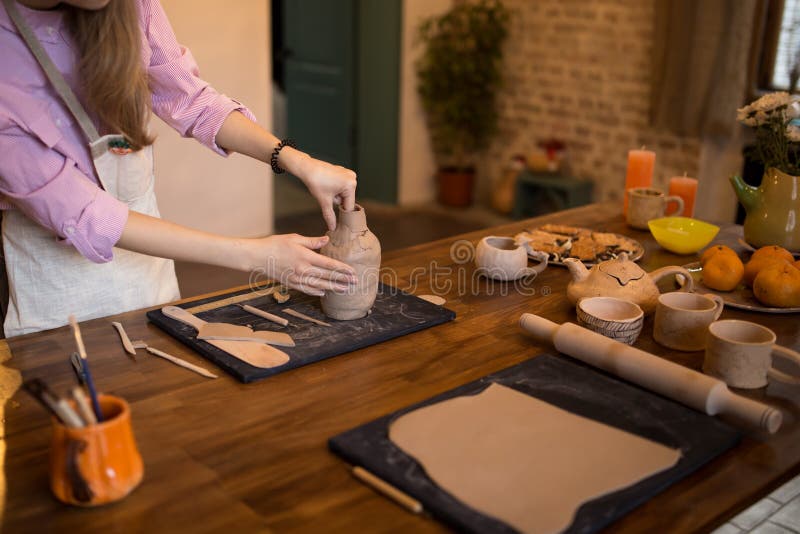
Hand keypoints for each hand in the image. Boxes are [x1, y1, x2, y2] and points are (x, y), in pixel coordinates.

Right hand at [241, 234, 356, 296]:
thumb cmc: (275, 244)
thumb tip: (327, 239)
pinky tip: (325, 292)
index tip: (353, 272)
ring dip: (333, 287)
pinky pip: (307, 289)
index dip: (342, 269)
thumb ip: (312, 241)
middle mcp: (303, 269)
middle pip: (327, 276)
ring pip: (319, 285)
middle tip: (355, 283)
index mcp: (305, 256)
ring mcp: (297, 278)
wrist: (257, 256)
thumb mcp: (295, 238)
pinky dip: (317, 291)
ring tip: (344, 290)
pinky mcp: (291, 283)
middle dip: (342, 280)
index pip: (329, 264)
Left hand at [300, 157, 356, 230]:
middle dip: (337, 201)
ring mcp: (348, 174)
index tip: (336, 215)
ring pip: (344, 193)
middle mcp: (353, 178)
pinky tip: (327, 184)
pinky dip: (335, 188)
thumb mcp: (324, 201)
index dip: (341, 212)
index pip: (349, 206)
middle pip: (347, 199)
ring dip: (336, 195)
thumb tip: (333, 228)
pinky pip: (342, 186)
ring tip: (326, 189)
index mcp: (350, 185)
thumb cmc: (316, 181)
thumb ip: (330, 216)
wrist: (307, 168)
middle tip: (327, 195)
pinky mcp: (344, 172)